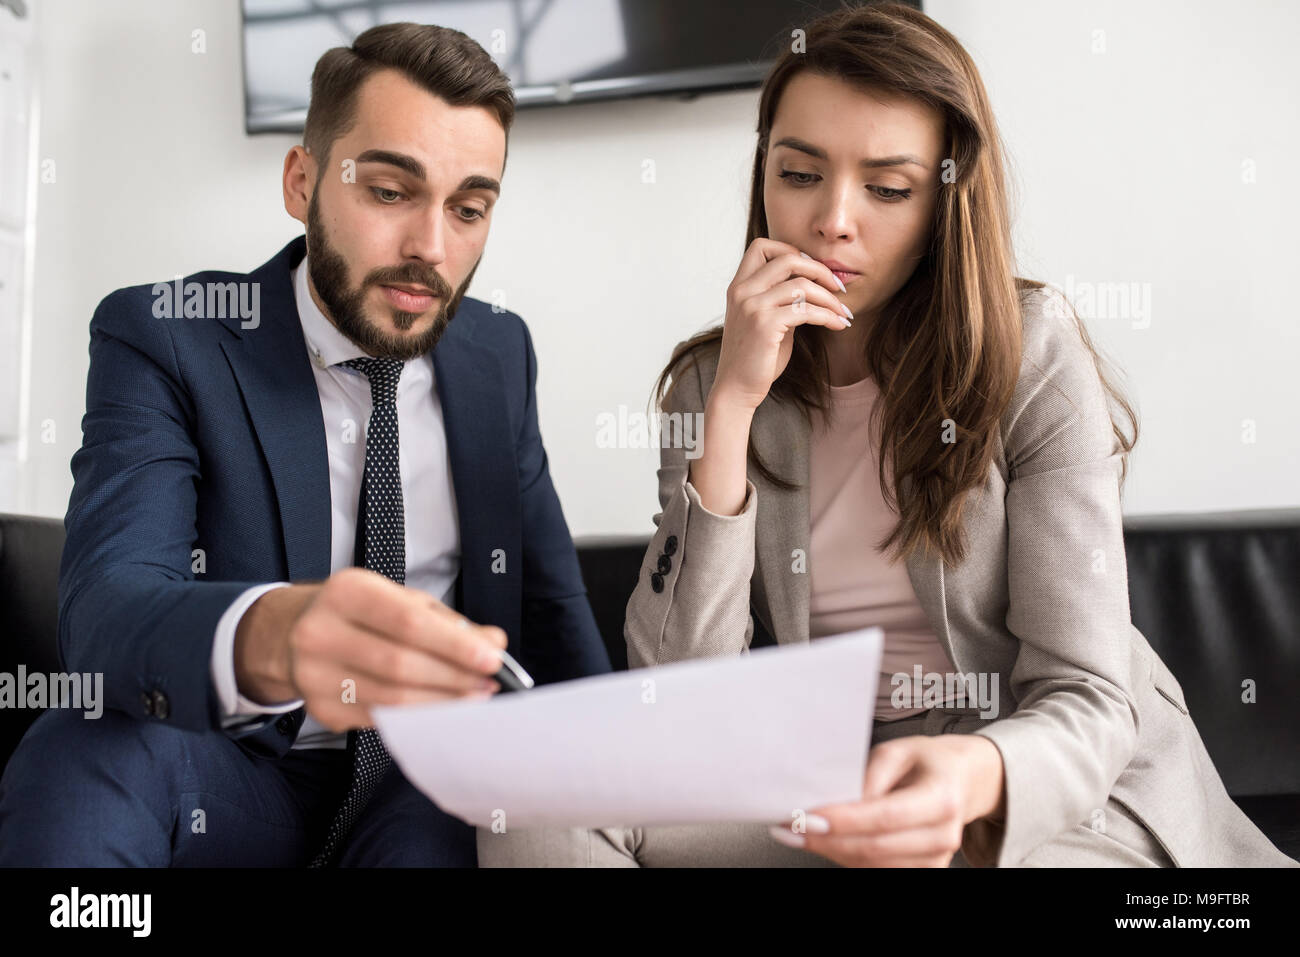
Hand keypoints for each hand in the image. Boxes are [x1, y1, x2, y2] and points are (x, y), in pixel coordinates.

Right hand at [236, 567, 507, 730]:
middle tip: (489, 683)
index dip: (454, 644)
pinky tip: (441, 711)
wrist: (292, 634)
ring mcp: (315, 675)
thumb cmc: (359, 614)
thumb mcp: (399, 600)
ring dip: (441, 702)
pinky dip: (418, 718)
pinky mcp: (320, 709)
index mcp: (346, 592)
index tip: (491, 658)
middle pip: (401, 664)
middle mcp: (321, 632)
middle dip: (453, 677)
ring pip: (391, 699)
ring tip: (474, 698)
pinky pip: (380, 719)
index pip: (407, 622)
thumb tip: (493, 643)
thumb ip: (447, 621)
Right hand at [710, 238, 853, 412]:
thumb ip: (781, 300)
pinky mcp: (764, 325)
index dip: (791, 250)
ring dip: (829, 298)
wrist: (736, 389)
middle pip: (788, 258)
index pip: (762, 246)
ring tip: (842, 313)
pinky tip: (837, 325)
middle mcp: (742, 291)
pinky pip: (805, 310)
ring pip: (801, 285)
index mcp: (739, 286)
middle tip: (838, 287)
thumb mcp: (765, 320)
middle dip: (819, 270)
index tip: (812, 271)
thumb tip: (813, 286)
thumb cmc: (755, 358)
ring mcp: (751, 307)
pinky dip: (827, 316)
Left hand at [770, 734, 1005, 866]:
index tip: (808, 817)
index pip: (886, 816)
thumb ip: (869, 776)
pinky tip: (825, 841)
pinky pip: (878, 870)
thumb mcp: (898, 751)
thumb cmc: (927, 763)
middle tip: (788, 827)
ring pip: (872, 865)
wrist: (963, 782)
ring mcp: (937, 859)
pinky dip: (846, 857)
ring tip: (798, 832)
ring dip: (830, 851)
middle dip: (826, 840)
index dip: (844, 821)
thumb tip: (835, 801)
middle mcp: (943, 834)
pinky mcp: (925, 871)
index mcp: (941, 797)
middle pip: (876, 848)